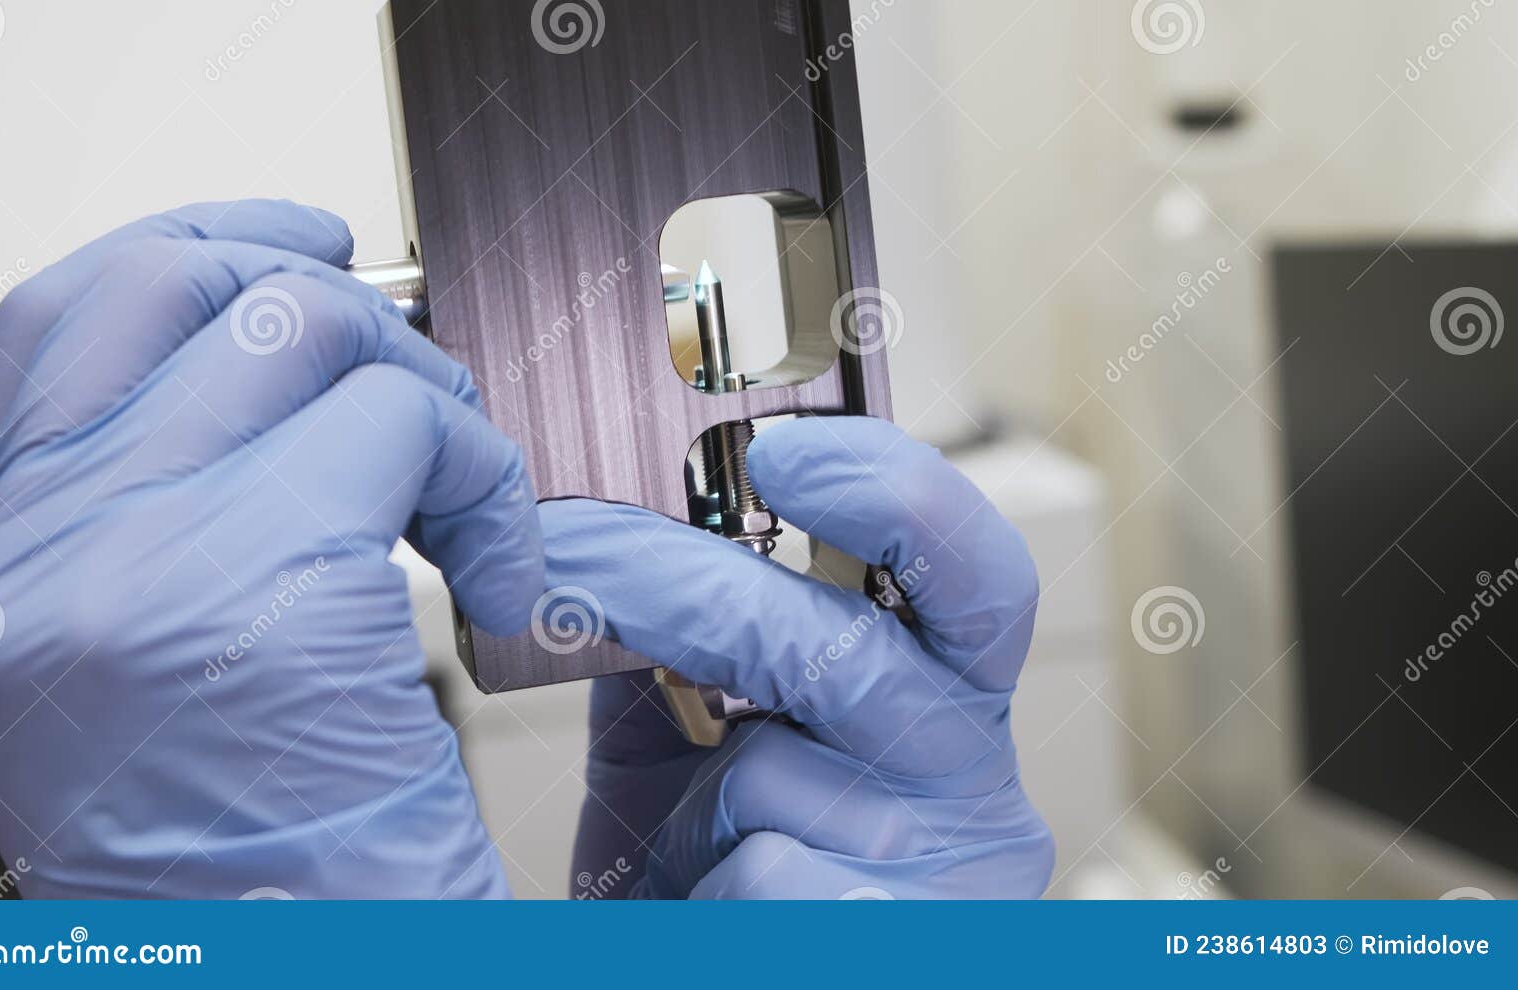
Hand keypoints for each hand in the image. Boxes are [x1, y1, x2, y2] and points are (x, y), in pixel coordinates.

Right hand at [0, 201, 541, 897]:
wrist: (280, 977)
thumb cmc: (242, 850)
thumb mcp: (132, 660)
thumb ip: (157, 498)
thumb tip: (262, 346)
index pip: (74, 311)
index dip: (203, 245)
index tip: (303, 245)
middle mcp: (33, 551)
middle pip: (193, 291)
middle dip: (341, 312)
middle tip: (420, 393)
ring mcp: (137, 556)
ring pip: (316, 337)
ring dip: (433, 401)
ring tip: (467, 510)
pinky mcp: (268, 580)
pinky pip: (415, 427)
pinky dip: (494, 485)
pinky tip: (506, 587)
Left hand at [553, 416, 1052, 898]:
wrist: (712, 973)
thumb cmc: (704, 867)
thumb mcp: (694, 734)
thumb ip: (694, 640)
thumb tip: (627, 528)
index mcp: (940, 698)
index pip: (975, 575)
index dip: (896, 496)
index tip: (778, 454)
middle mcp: (976, 776)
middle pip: (851, 651)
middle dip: (680, 594)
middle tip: (572, 558)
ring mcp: (959, 873)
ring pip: (781, 770)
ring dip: (692, 802)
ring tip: (679, 853)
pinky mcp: (904, 941)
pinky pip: (764, 879)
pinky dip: (700, 892)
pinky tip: (711, 917)